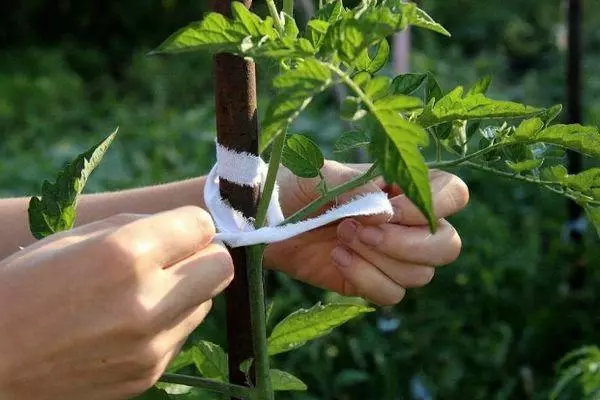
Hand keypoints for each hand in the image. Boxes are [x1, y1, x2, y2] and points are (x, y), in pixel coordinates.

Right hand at [0, 207, 232, 399]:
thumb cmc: (23, 288)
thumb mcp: (73, 238)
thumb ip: (138, 227)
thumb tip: (188, 228)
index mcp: (125, 256)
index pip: (203, 226)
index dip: (190, 225)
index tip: (178, 230)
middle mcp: (146, 303)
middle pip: (221, 267)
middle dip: (204, 257)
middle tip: (175, 258)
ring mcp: (151, 346)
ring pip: (204, 303)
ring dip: (185, 292)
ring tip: (142, 294)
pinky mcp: (148, 375)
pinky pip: (181, 336)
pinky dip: (167, 324)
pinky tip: (127, 325)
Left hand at [264, 161, 468, 304]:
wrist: (262, 218)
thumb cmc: (294, 185)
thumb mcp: (323, 176)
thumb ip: (358, 188)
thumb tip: (388, 215)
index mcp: (403, 186)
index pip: (453, 194)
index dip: (430, 207)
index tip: (387, 208)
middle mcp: (406, 222)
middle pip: (447, 245)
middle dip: (405, 243)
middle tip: (356, 229)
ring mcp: (391, 256)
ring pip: (421, 274)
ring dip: (378, 259)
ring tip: (339, 238)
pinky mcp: (370, 281)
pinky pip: (392, 295)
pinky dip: (367, 280)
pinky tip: (337, 258)